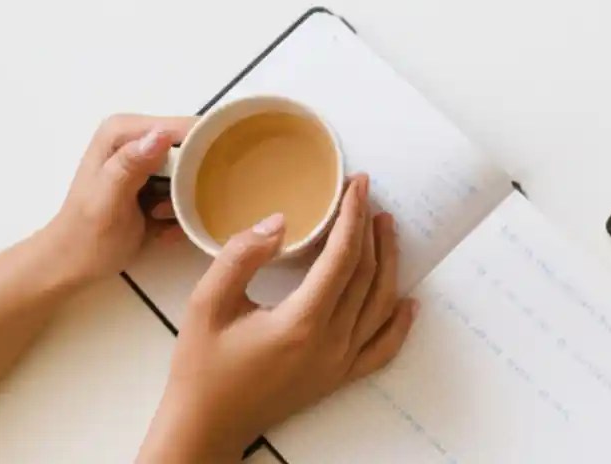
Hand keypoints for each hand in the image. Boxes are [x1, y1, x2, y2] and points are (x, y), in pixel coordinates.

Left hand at [41, 114, 195, 288]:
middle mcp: (137, 138)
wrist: (71, 265)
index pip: (180, 127)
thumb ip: (131, 166)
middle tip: (176, 208)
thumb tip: (162, 135)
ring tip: (162, 219)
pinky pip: (186, 188)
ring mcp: (147, 160)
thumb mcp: (109, 200)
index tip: (215, 180)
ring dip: (187, 198)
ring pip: (193, 170)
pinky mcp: (154, 181)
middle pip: (192, 147)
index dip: (204, 148)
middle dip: (194, 179)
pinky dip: (182, 209)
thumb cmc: (87, 236)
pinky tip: (164, 227)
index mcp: (122, 132)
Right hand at [138, 174, 417, 463]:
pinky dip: (399, 323)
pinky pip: (383, 348)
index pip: (343, 257)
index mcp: (302, 322)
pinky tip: (409, 301)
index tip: (358, 184)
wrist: (207, 425)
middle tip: (368, 196)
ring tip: (386, 228)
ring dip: (388, 262)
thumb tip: (278, 221)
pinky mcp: (339, 378)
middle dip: (370, 230)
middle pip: (367, 275)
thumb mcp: (207, 304)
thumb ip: (241, 257)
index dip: (353, 216)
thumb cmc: (202, 367)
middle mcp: (331, 343)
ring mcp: (340, 363)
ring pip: (380, 304)